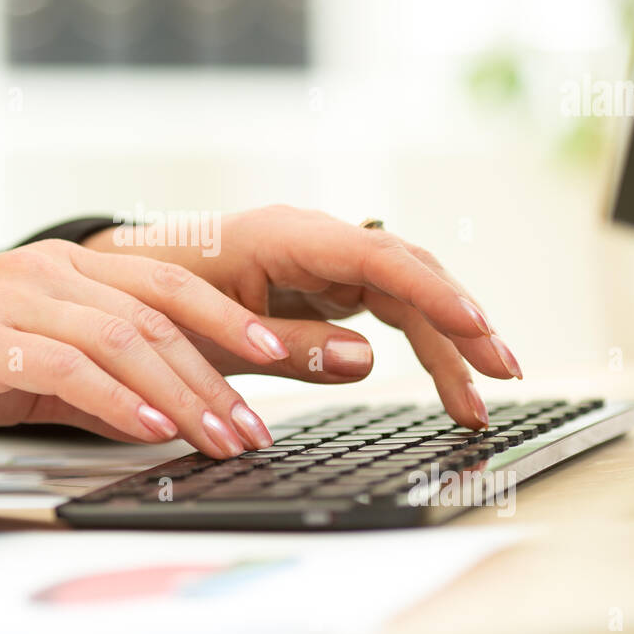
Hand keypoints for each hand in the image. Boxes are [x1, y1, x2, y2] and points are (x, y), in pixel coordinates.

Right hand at [0, 239, 302, 457]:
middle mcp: (46, 271)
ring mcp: (13, 298)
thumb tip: (158, 412)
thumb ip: (92, 379)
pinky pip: (67, 366)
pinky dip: (117, 400)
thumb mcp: (26, 360)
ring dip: (180, 393)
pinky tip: (149, 429)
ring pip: (122, 338)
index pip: (166, 284)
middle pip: (157, 314)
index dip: (226, 317)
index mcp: (64, 268)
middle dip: (218, 371)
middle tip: (253, 422)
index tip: (275, 354)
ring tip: (217, 436)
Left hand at [86, 205, 522, 430]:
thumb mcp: (217, 331)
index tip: (478, 328)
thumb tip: (367, 360)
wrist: (131, 276)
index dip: (435, 293)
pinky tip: (447, 376)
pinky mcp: (327, 282)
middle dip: (461, 324)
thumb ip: (292, 344)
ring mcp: (326, 259)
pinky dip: (418, 342)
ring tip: (481, 398)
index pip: (379, 257)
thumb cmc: (162, 293)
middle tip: (503, 375)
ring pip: (407, 292)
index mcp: (285, 235)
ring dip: (448, 341)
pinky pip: (388, 306)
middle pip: (409, 273)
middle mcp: (316, 239)